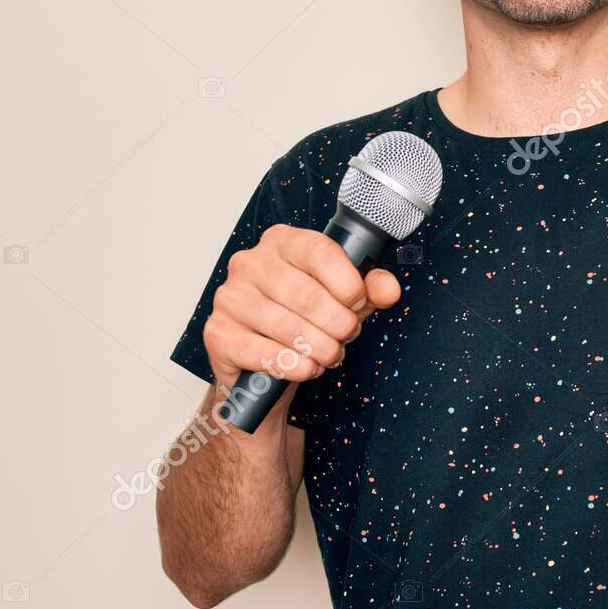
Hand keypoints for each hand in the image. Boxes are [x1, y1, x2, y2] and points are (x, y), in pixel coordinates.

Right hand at [204, 224, 400, 394]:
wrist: (261, 363)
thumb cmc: (302, 320)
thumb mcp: (342, 299)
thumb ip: (370, 290)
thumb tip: (389, 289)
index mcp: (282, 242)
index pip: (319, 251)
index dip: (347, 282)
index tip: (358, 302)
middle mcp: (250, 263)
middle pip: (307, 295)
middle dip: (338, 324)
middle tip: (345, 335)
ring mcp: (230, 297)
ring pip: (289, 328)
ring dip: (321, 349)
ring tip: (329, 353)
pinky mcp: (219, 333)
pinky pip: (267, 354)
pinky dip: (296, 366)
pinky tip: (306, 366)